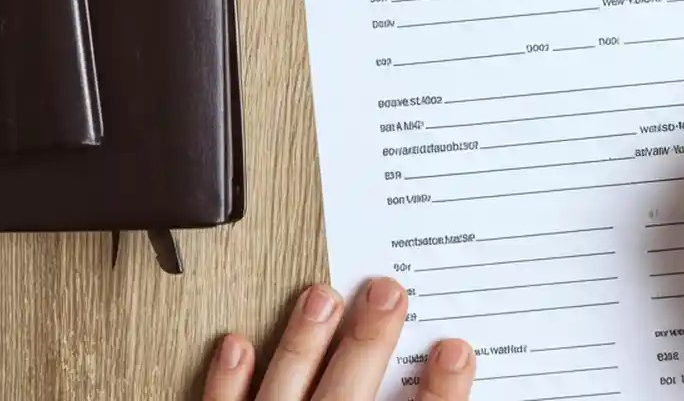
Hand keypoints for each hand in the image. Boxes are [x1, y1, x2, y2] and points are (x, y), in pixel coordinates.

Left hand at [201, 279, 474, 400]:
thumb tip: (446, 383)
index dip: (442, 388)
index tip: (455, 351)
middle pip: (351, 393)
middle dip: (369, 340)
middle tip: (386, 292)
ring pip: (285, 391)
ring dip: (303, 342)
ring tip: (319, 296)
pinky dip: (228, 382)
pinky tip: (236, 344)